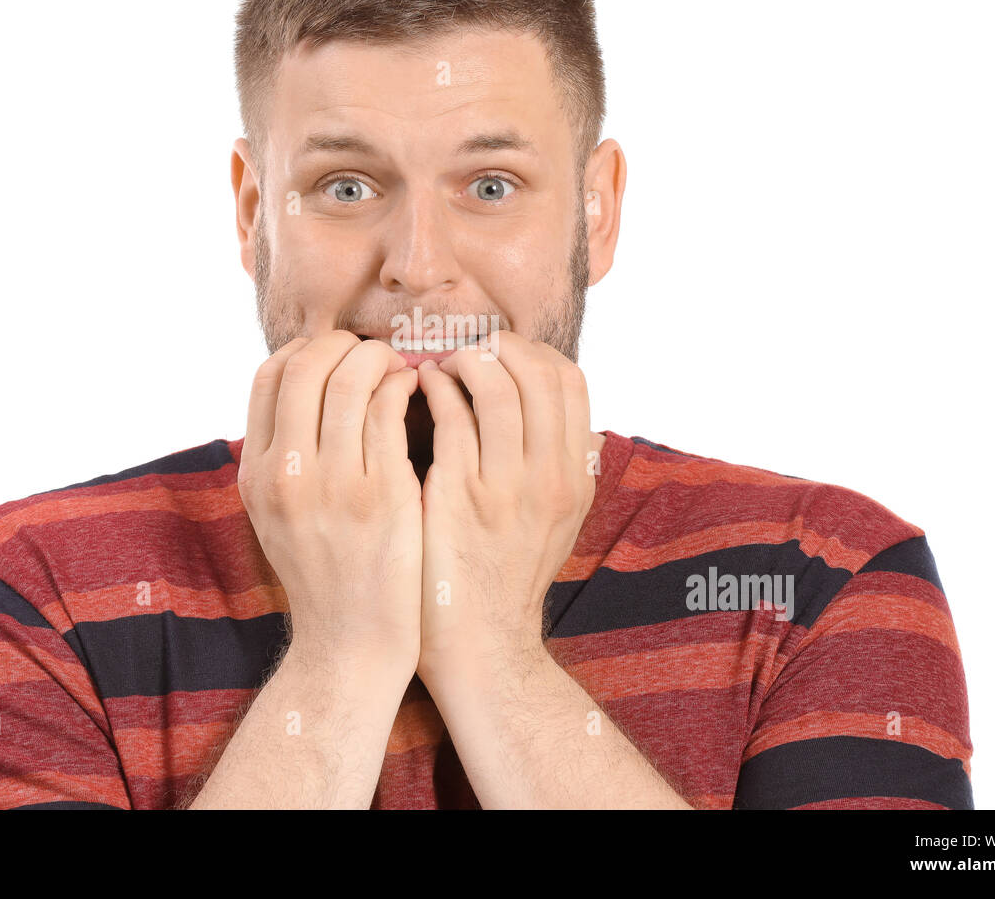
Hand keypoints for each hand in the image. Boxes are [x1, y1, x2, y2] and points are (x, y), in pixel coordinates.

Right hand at [237, 331, 422, 675]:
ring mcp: (333, 483)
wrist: (350, 647)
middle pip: (306, 366)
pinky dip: (404, 387)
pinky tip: (417, 392)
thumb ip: (284, 455)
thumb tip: (308, 389)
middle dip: (345, 345)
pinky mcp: (382, 495)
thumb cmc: (325, 576)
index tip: (337, 356)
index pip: (270, 376)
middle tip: (375, 354)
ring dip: (380, 359)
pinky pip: (390, 411)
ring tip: (400, 367)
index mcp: (256, 474)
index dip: (307, 350)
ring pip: (350, 380)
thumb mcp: (278, 516)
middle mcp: (286, 473)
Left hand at [414, 332, 596, 683]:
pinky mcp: (459, 498)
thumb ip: (560, 466)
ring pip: (496, 386)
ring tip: (438, 368)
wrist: (480, 646)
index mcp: (577, 477)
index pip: (570, 380)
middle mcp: (550, 477)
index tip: (500, 355)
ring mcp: (507, 487)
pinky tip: (418, 392)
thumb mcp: (557, 522)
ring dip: (462, 362)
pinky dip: (435, 390)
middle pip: (538, 372)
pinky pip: (451, 417)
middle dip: (497, 348)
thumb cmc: (506, 578)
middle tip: (465, 352)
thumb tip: (564, 416)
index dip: (532, 353)